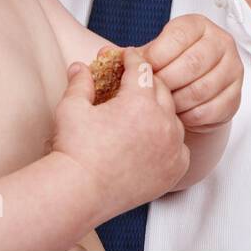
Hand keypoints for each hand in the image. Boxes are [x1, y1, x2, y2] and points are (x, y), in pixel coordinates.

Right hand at [51, 46, 189, 222]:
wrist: (78, 193)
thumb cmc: (73, 150)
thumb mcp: (72, 107)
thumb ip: (81, 82)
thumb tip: (80, 67)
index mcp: (140, 102)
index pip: (141, 68)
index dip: (131, 58)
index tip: (126, 57)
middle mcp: (163, 122)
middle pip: (161, 89)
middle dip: (147, 82)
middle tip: (133, 82)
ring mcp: (172, 148)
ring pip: (173, 117)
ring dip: (160, 111)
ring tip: (143, 112)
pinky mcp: (174, 170)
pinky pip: (179, 146)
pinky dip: (169, 140)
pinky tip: (154, 140)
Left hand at [138, 13, 242, 132]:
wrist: (193, 86)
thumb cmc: (169, 66)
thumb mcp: (152, 54)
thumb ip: (132, 55)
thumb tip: (104, 55)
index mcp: (198, 25)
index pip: (178, 37)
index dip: (156, 57)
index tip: (142, 70)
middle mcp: (221, 42)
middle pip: (192, 64)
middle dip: (166, 82)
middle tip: (150, 92)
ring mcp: (233, 69)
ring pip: (202, 89)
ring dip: (177, 102)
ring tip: (163, 105)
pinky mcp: (236, 96)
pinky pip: (211, 110)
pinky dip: (190, 117)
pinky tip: (179, 115)